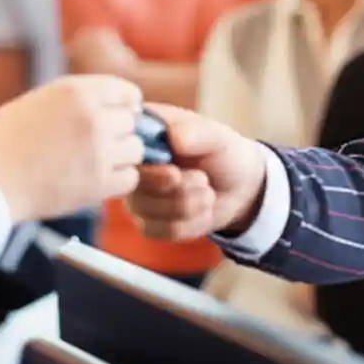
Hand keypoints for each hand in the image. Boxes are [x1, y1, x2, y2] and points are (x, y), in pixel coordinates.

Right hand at [0, 75, 144, 221]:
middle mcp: (93, 117)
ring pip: (136, 151)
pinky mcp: (99, 184)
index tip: (120, 115)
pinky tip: (99, 181)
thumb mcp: (34, 102)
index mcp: (75, 91)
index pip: (126, 92)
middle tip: (100, 145)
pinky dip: (119, 182)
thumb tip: (104, 103)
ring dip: (122, 158)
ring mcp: (99, 151)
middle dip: (120, 133)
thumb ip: (71, 100)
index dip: (126, 105)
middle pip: (132, 122)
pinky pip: (130, 179)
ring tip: (98, 164)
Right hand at [127, 103, 267, 240]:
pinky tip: (202, 210)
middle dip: (178, 189)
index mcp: (141, 133)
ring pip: (150, 212)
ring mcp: (136, 196)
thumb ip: (195, 133)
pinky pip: (164, 230)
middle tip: (203, 180)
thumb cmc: (223, 153)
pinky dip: (192, 223)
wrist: (239, 187)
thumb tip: (172, 136)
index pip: (124, 152)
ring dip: (189, 205)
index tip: (176, 173)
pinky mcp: (148, 223)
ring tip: (207, 192)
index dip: (149, 168)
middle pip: (136, 187)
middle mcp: (132, 166)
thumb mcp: (216, 136)